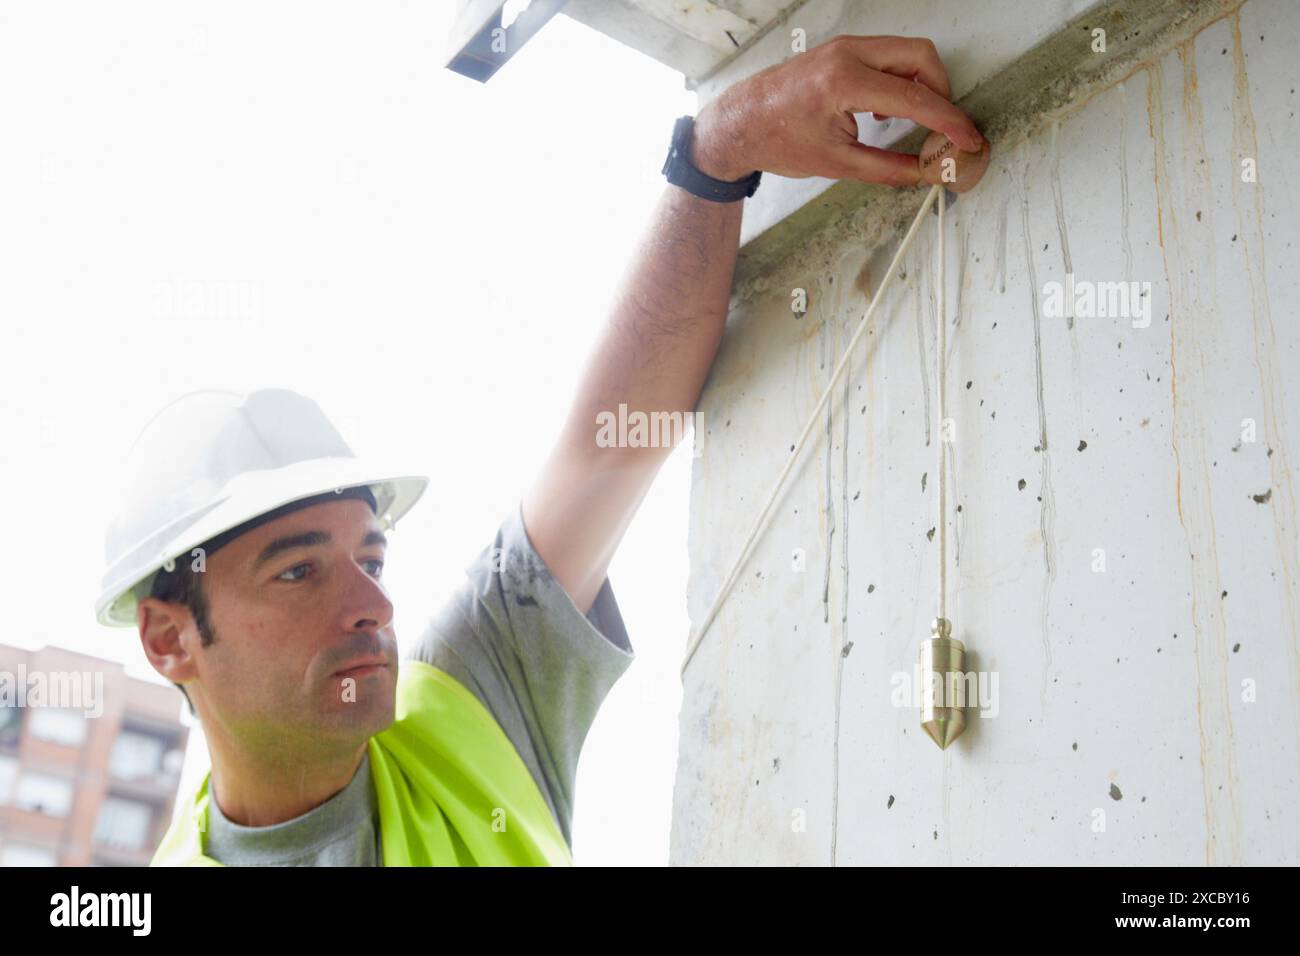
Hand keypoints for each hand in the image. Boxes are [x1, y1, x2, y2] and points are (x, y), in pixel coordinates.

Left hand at [689, 34, 982, 188]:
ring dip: (921, 85)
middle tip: (941, 127)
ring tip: (913, 122)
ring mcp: (844, 46)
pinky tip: (886, 110)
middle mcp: (847, 54)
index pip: (914, 98)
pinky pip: (887, 55)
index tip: (967, 138)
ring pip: (906, 52)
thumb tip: (925, 174)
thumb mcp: (836, 164)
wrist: (741, 124)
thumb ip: (887, 169)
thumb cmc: (777, 141)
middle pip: (921, 56)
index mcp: (844, 82)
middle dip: (940, 92)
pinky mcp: (842, 49)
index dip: (948, 121)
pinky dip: (900, 79)